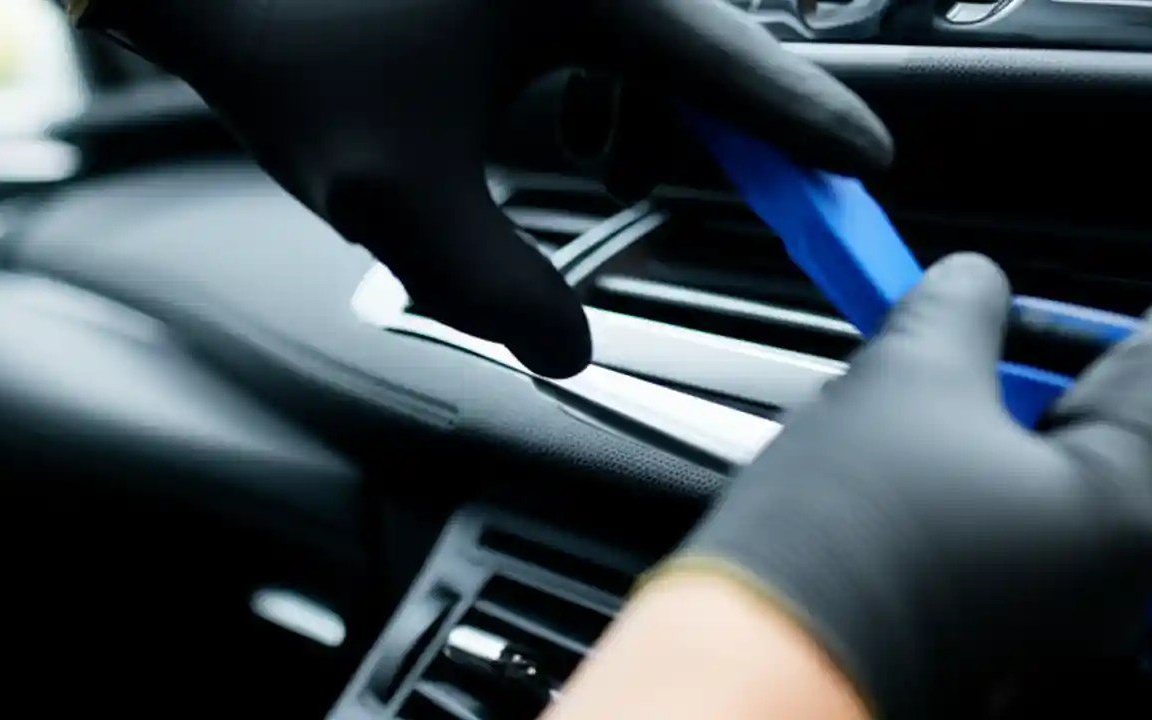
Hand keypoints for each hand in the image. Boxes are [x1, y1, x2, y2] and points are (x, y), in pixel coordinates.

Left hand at [82, 0, 891, 376]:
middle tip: (782, 183)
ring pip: (649, 26)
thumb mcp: (396, 193)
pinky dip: (610, 67)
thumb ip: (496, 289)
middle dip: (738, 118)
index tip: (865, 161)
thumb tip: (565, 349)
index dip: (804, 124)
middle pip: (702, 39)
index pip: (727, 63)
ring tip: (652, 153)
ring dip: (664, 94)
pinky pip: (600, 15)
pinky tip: (580, 108)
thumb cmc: (286, 40)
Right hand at [678, 254, 1151, 716]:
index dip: (1128, 324)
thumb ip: (959, 309)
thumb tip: (972, 284)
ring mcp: (1050, 624)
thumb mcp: (907, 377)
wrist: (761, 657)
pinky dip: (967, 499)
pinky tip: (898, 478)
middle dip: (1039, 385)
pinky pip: (1004, 545)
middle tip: (982, 348)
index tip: (1117, 305)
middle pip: (1100, 440)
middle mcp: (1107, 581)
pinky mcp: (991, 647)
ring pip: (1044, 494)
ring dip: (993, 441)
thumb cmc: (843, 533)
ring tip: (910, 413)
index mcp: (1122, 508)